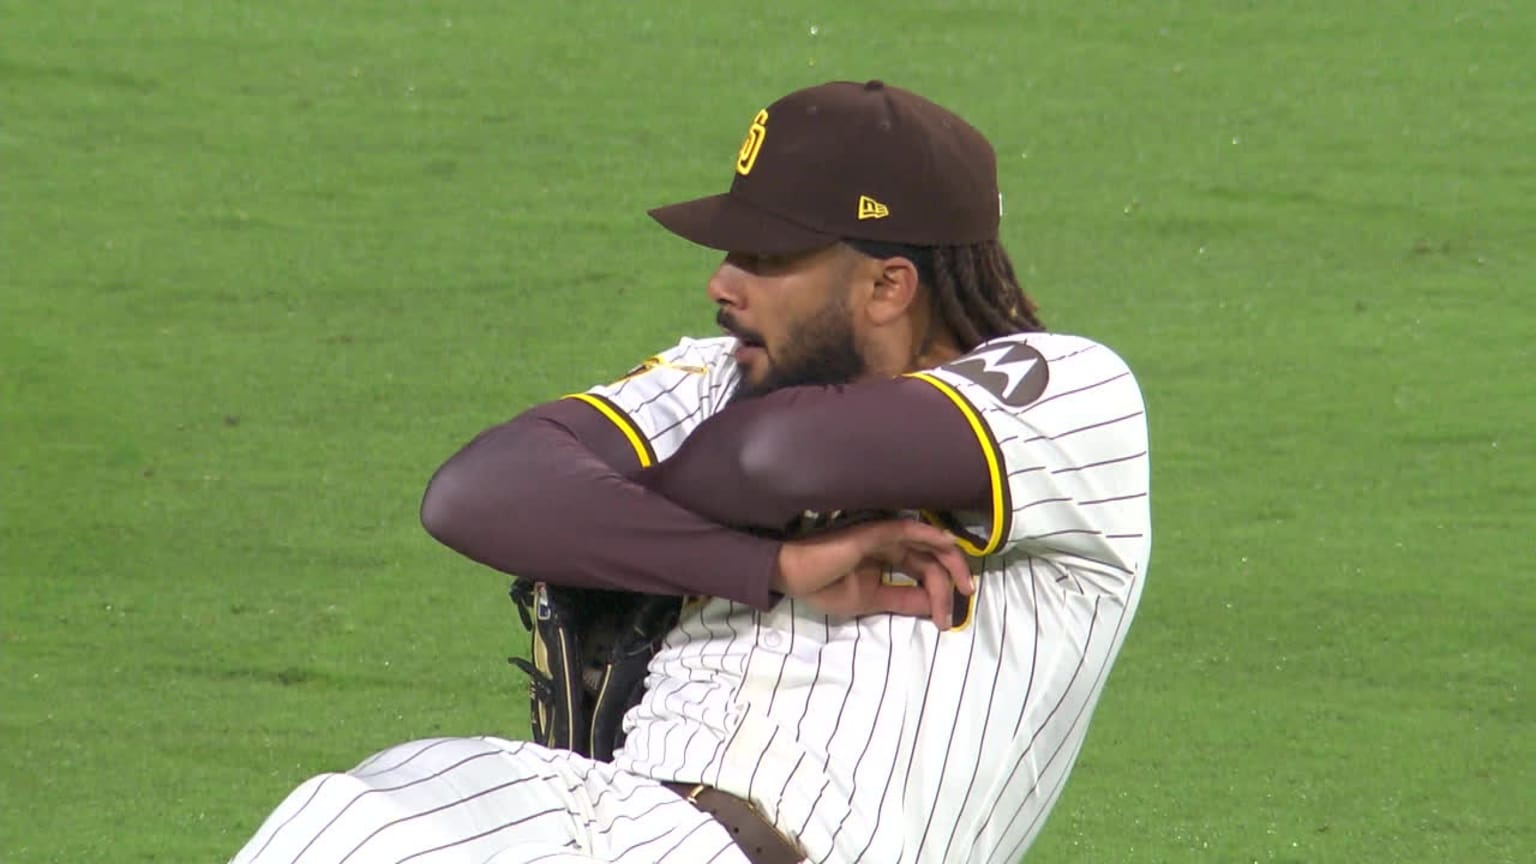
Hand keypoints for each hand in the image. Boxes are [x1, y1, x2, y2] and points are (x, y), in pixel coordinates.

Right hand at [774, 519, 974, 628]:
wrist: (791, 575)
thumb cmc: (822, 586)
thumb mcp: (870, 601)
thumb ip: (901, 600)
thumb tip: (933, 607)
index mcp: (888, 559)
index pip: (924, 572)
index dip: (939, 595)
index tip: (946, 622)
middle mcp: (891, 545)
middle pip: (932, 560)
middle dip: (951, 583)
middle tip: (962, 605)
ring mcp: (884, 536)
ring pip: (928, 545)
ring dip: (950, 564)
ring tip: (963, 588)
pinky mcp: (875, 532)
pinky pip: (911, 529)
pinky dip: (933, 536)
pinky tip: (949, 546)